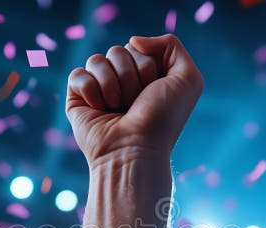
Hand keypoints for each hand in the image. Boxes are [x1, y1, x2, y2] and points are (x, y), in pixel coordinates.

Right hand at [66, 34, 202, 165]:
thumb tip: (132, 40)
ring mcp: (98, 89)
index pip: (138, 46)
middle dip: (130, 76)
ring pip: (97, 60)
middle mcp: (122, 81)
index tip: (154, 92)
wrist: (136, 150)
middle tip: (135, 103)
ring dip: (112, 85)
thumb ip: (171, 44)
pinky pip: (78, 74)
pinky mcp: (77, 98)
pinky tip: (99, 109)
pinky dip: (91, 91)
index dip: (148, 66)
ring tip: (117, 108)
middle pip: (119, 51)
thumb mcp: (188, 78)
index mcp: (145, 75)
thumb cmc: (162, 119)